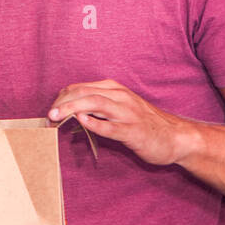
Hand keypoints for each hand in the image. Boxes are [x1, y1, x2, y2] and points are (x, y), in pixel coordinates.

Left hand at [46, 79, 194, 165]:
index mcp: (115, 90)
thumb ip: (97, 107)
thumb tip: (70, 111)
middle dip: (63, 103)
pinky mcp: (134, 131)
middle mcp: (121, 97)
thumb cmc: (144, 123)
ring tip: (56, 117)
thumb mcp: (120, 108)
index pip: (81, 88)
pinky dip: (95, 123)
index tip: (51, 110)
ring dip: (73, 109)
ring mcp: (128, 114)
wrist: (176, 137)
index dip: (62, 98)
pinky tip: (82, 122)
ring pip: (96, 104)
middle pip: (85, 93)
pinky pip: (112, 126)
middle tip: (48, 115)